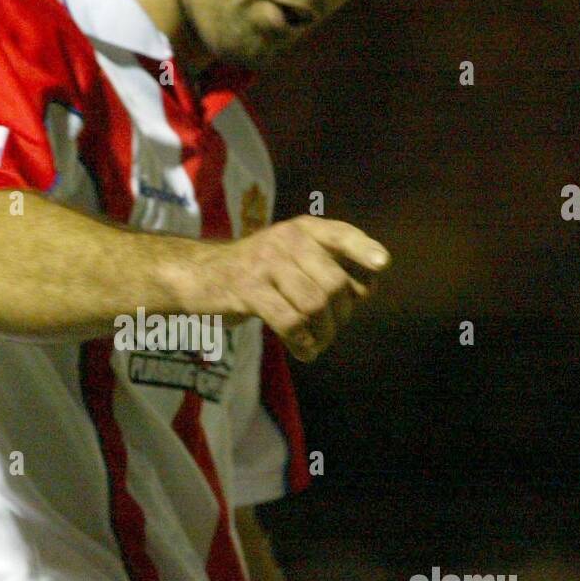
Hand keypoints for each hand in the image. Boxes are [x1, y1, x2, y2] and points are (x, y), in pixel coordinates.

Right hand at [216, 216, 389, 361]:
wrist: (196, 275)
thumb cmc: (253, 273)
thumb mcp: (289, 260)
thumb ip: (325, 269)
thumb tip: (366, 290)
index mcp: (300, 230)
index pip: (340, 234)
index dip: (363, 250)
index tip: (383, 266)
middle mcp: (285, 240)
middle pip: (334, 282)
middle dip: (341, 315)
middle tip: (331, 331)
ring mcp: (265, 263)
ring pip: (314, 304)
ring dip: (322, 334)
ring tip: (317, 344)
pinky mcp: (247, 290)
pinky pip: (289, 321)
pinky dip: (302, 342)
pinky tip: (303, 351)